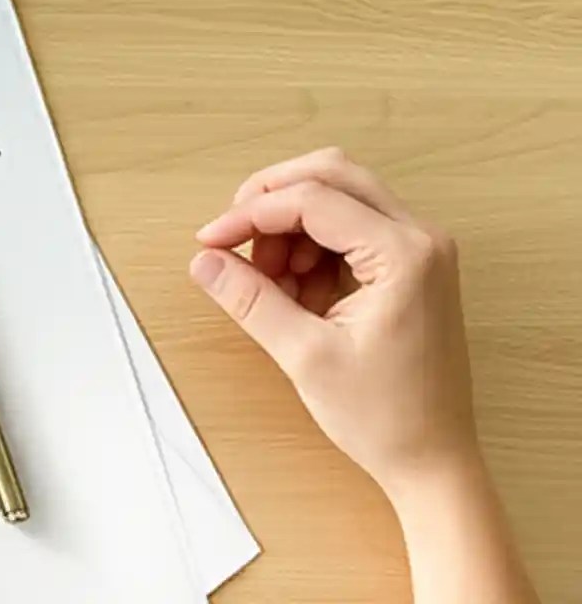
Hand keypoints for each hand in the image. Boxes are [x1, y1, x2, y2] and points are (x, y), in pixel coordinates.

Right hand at [189, 148, 538, 602]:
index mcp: (404, 253)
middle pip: (332, 175)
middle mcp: (420, 238)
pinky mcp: (409, 267)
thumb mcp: (304, 356)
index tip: (209, 242)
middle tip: (230, 237)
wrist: (433, 461)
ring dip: (290, 227)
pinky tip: (291, 291)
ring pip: (338, 198)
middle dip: (271, 199)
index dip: (250, 215)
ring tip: (267, 284)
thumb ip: (251, 299)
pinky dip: (311, 248)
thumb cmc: (385, 417)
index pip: (313, 200)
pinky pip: (349, 231)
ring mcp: (418, 250)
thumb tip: (204, 261)